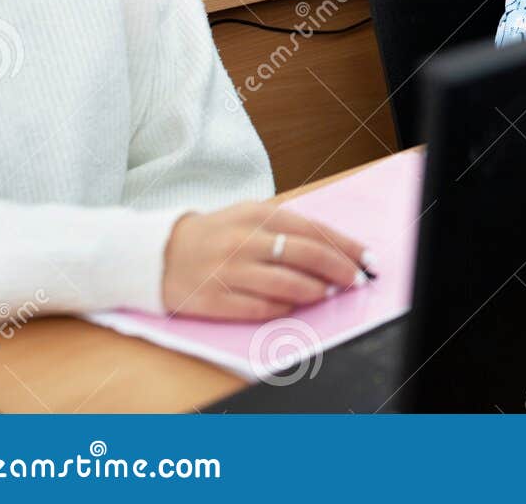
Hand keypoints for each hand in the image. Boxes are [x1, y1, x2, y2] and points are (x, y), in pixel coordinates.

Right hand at [162, 201, 371, 320]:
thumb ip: (288, 229)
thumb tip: (335, 249)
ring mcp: (228, 271)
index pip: (314, 230)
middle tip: (355, 281)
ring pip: (286, 284)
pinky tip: (295, 307)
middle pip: (306, 256)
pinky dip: (284, 309)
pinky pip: (259, 308)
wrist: (157, 254)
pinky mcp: (213, 300)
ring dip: (315, 291)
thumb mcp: (250, 217)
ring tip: (328, 294)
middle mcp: (244, 240)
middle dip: (339, 270)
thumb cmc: (218, 235)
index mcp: (257, 215)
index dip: (346, 247)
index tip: (368, 260)